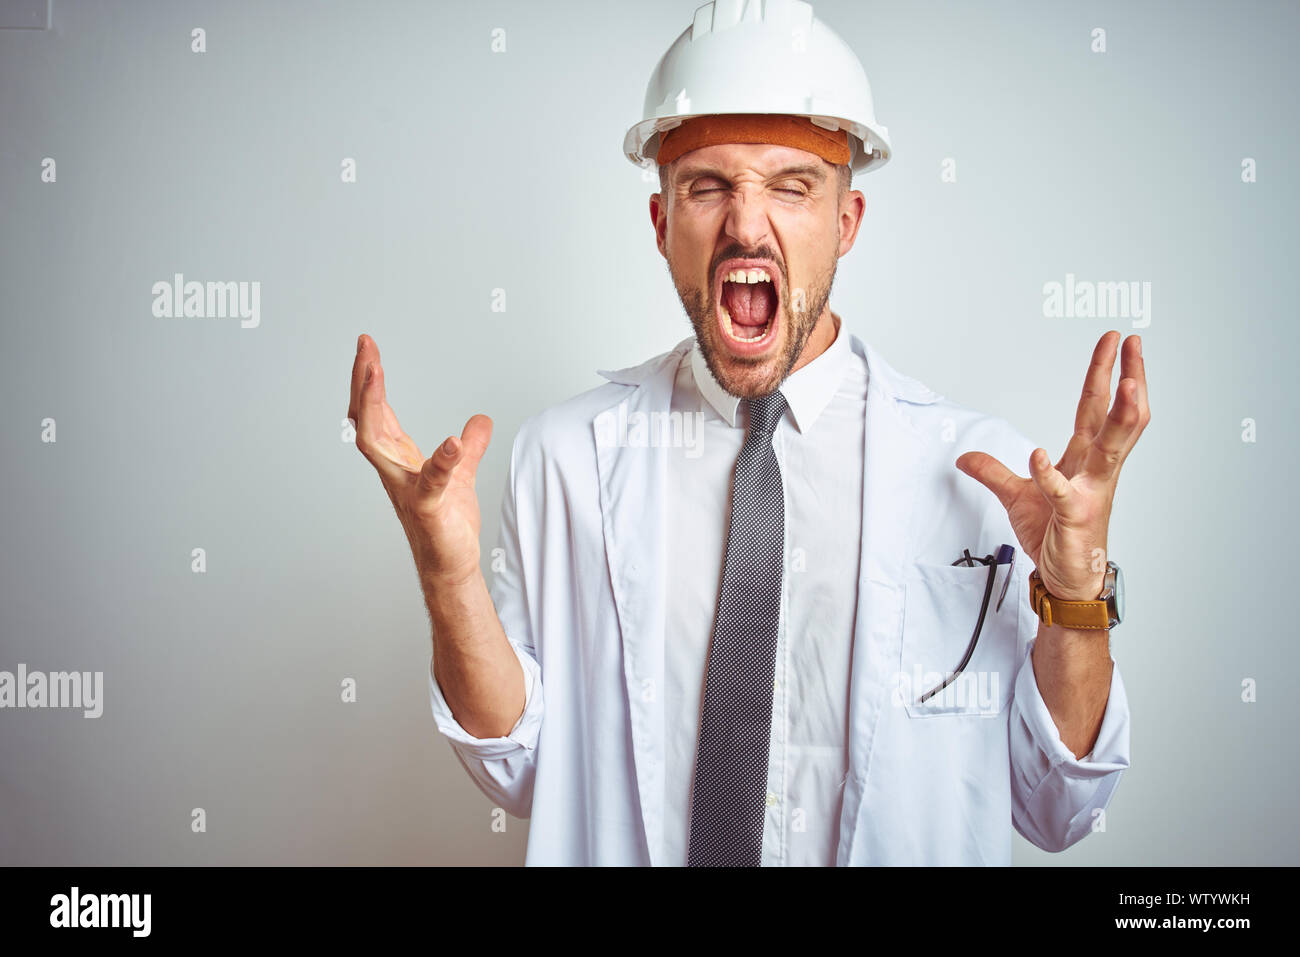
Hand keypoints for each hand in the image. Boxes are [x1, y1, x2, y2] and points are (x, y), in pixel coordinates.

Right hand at [348, 334, 493, 585]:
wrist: (451, 564)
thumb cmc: (446, 524)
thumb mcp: (461, 474)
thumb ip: (468, 447)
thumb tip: (479, 420)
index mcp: (399, 458)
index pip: (377, 411)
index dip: (370, 380)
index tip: (367, 348)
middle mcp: (394, 470)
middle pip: (366, 418)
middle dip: (361, 382)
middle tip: (363, 348)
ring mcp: (407, 488)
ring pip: (376, 444)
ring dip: (372, 407)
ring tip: (375, 374)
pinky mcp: (429, 507)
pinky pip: (432, 481)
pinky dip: (442, 460)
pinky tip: (452, 441)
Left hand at [955, 331, 1149, 600]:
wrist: (1066, 578)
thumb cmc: (1055, 535)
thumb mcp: (1016, 496)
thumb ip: (992, 472)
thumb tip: (964, 456)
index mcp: (1086, 460)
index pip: (1097, 407)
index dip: (1105, 373)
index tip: (1115, 341)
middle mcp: (1096, 471)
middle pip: (1118, 415)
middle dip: (1127, 377)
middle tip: (1131, 342)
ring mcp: (1090, 492)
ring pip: (1114, 446)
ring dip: (1121, 413)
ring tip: (1127, 382)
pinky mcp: (1074, 517)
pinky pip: (1063, 491)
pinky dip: (1049, 473)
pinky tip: (1038, 454)